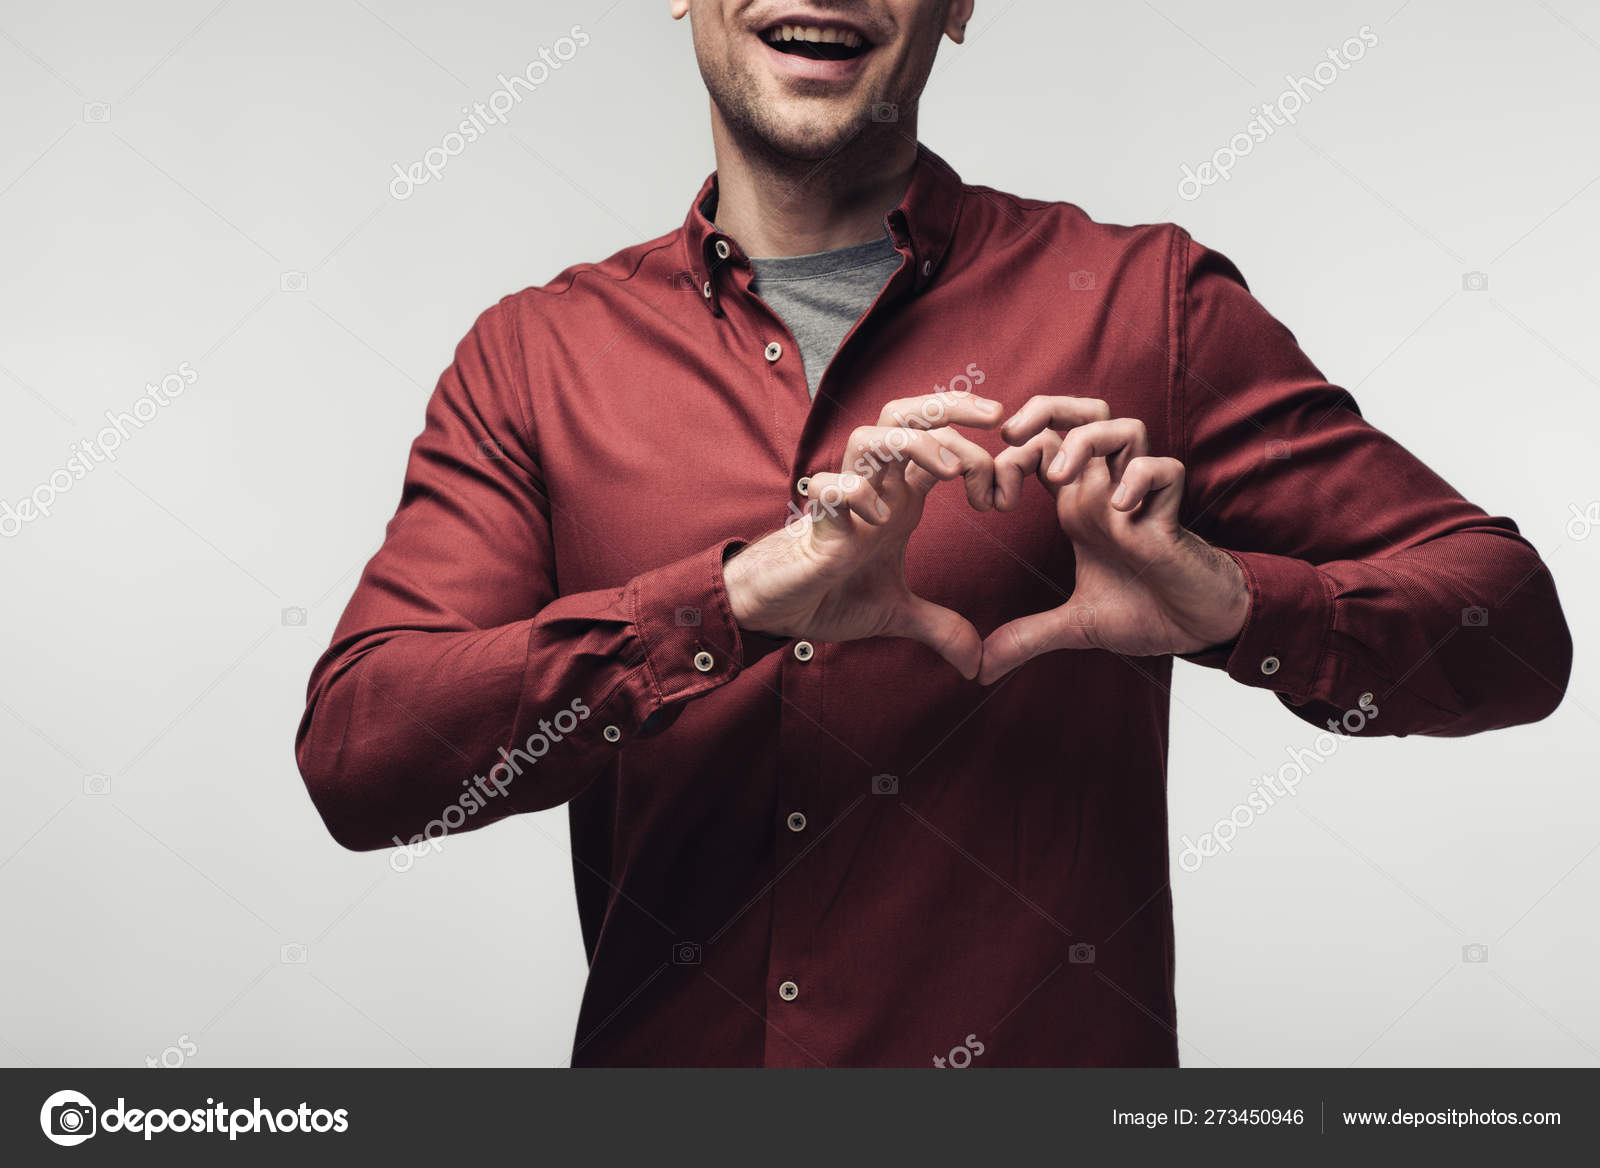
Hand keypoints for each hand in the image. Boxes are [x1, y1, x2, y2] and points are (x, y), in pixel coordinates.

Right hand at [724, 392, 1003, 679]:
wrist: (778, 610)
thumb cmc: (830, 595)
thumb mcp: (897, 614)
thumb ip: (940, 628)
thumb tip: (977, 664)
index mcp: (898, 495)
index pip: (936, 439)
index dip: (976, 437)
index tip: (1011, 473)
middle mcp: (874, 486)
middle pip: (907, 416)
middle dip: (952, 407)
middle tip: (999, 418)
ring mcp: (845, 498)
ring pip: (873, 435)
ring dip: (916, 443)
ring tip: (949, 471)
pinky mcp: (817, 522)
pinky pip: (832, 486)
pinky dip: (857, 493)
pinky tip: (878, 521)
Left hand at [979, 396, 1248, 684]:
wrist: (1197, 628)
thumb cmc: (1145, 612)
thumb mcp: (1074, 627)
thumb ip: (1027, 637)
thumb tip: (981, 668)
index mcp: (1078, 504)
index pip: (1042, 446)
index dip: (1008, 458)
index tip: (988, 501)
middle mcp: (1107, 491)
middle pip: (1083, 412)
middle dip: (1045, 410)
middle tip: (1013, 437)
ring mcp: (1140, 498)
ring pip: (1123, 426)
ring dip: (1086, 441)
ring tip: (1060, 478)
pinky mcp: (1172, 514)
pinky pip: (1163, 469)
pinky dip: (1139, 479)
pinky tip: (1121, 513)